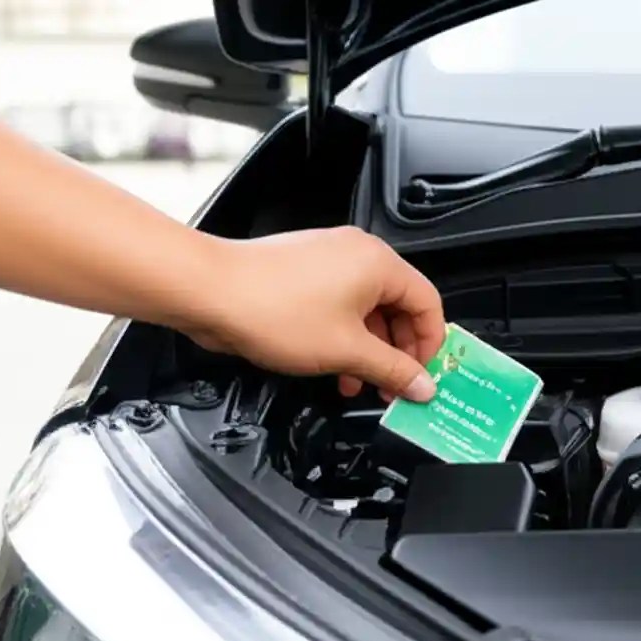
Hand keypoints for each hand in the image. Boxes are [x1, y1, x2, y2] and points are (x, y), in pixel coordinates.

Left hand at [177, 227, 444, 401]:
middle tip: (393, 386)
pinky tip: (334, 366)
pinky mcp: (304, 272)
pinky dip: (344, 336)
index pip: (428, 303)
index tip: (421, 377)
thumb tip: (421, 384)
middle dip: (397, 352)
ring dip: (368, 350)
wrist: (210, 292)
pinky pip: (339, 305)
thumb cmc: (272, 309)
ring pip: (367, 310)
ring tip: (360, 384)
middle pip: (399, 306)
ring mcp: (328, 260)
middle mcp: (357, 254)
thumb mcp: (346, 351)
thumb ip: (392, 369)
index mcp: (379, 263)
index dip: (430, 346)